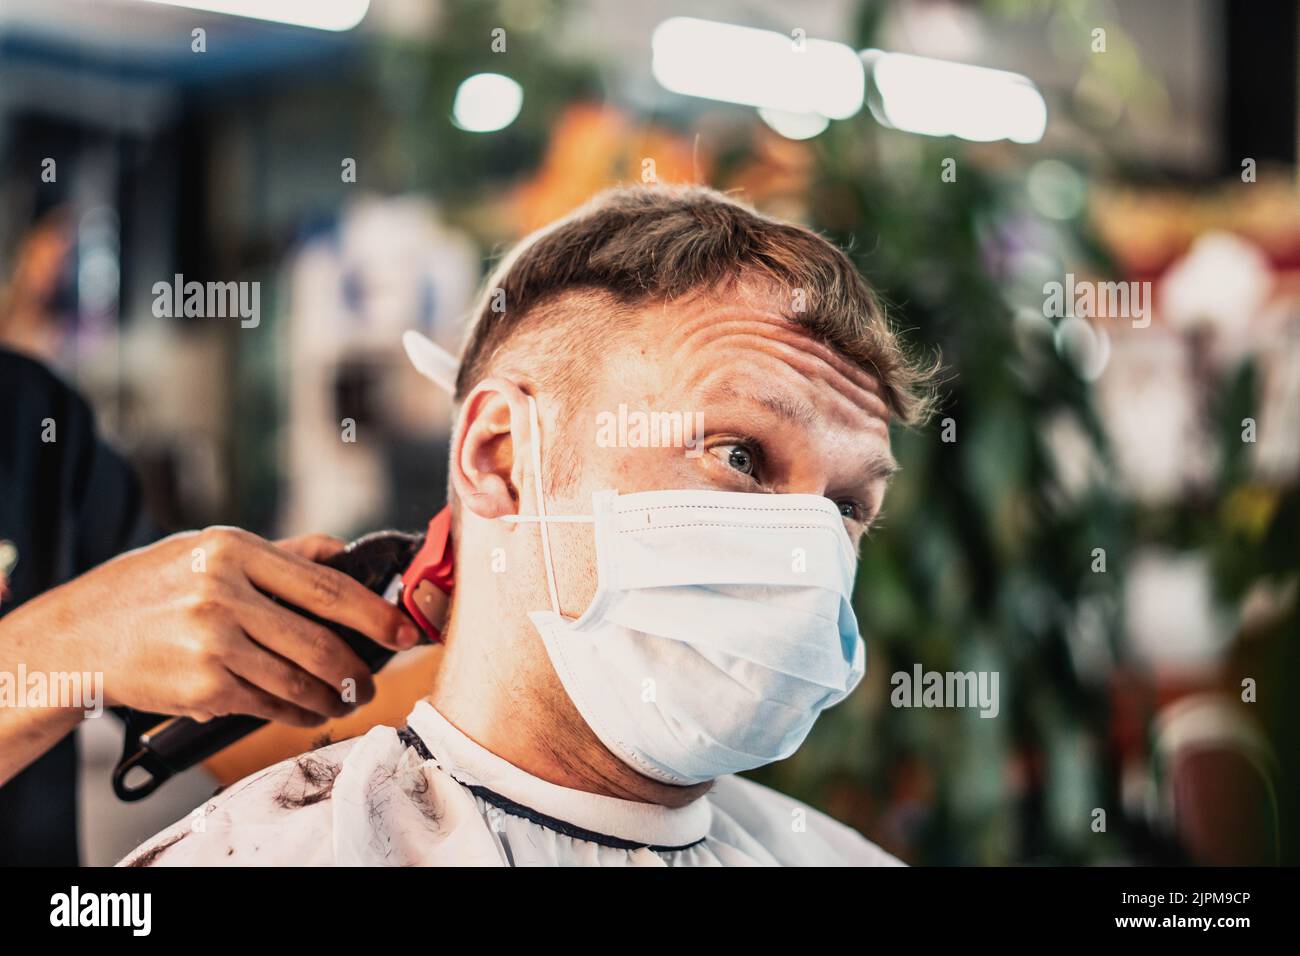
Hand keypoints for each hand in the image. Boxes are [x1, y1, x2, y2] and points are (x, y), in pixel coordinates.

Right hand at [3, 527, 420, 726]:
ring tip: (346, 700)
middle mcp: (224, 595)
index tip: (404, 630)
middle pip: (319, 641)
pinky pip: (268, 705)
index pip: (326, 585)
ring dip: (333, 698)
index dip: (373, 613)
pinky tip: (308, 711)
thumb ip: (282, 554)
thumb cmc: (156, 586)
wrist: (82, 633)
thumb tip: (344, 551)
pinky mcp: (201, 687)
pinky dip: (297, 712)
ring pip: (298, 680)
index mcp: (235, 551)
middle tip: (374, 681)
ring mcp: (211, 643)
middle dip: (359, 669)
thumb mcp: (210, 550)